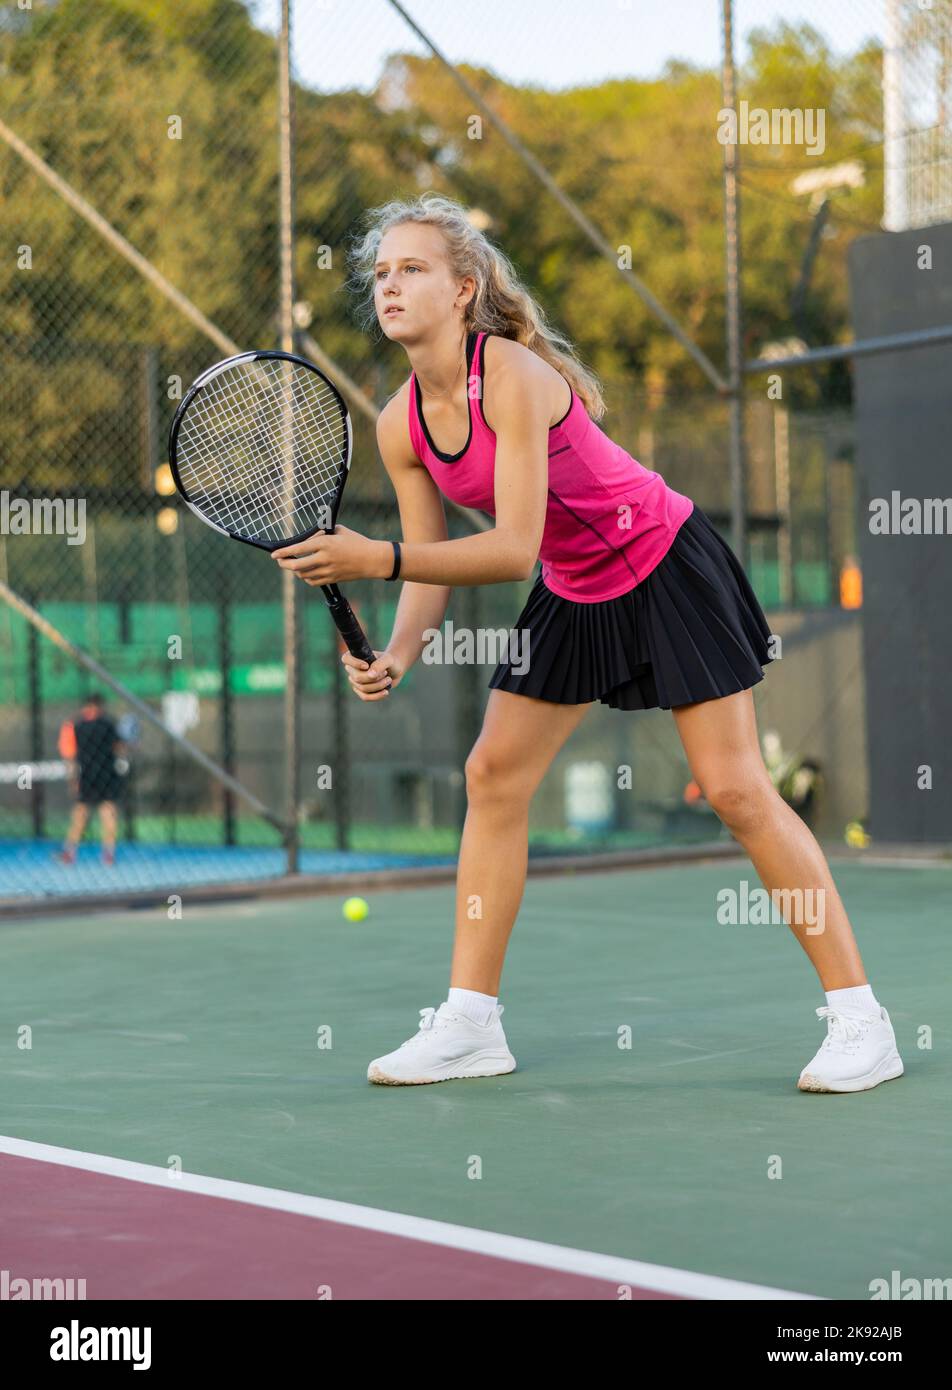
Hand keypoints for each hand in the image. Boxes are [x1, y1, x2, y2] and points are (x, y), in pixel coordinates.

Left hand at [272, 526, 388, 585]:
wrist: (372, 560)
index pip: (298, 548)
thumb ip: (322, 532)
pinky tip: (305, 573)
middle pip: (297, 565)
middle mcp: (325, 558)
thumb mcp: (339, 530)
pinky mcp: (332, 579)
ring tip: (293, 566)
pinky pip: (313, 581)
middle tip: (280, 561)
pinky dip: (306, 578)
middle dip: (285, 564)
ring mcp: (328, 570)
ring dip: (295, 571)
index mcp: (325, 543)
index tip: (274, 554)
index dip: (284, 552)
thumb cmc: (356, 542)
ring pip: (303, 574)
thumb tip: (309, 536)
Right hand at [341, 647, 404, 701]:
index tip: (367, 666)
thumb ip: (379, 664)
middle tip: (385, 673)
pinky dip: (377, 695)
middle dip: (374, 678)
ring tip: (388, 679)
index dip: (355, 663)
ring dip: (378, 685)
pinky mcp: (361, 692)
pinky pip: (365, 697)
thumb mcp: (388, 660)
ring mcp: (356, 681)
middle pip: (356, 677)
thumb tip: (370, 675)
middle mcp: (352, 669)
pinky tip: (386, 691)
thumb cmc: (390, 662)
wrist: (395, 671)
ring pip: (363, 688)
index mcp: (355, 657)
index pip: (346, 659)